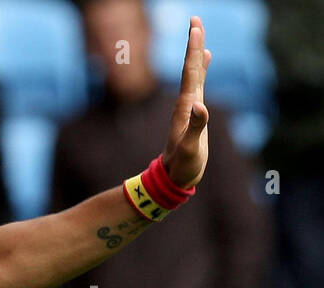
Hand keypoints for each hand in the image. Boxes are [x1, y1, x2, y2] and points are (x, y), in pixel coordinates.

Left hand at [161, 17, 211, 187]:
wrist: (173, 178)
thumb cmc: (182, 165)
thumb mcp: (190, 149)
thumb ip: (196, 127)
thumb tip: (200, 106)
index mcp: (185, 107)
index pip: (190, 72)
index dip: (193, 49)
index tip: (195, 27)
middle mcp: (186, 102)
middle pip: (191, 67)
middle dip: (193, 44)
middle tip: (195, 19)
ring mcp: (189, 106)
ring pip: (194, 73)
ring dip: (197, 52)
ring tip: (199, 33)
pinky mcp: (194, 112)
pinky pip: (199, 84)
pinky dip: (203, 69)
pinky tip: (205, 59)